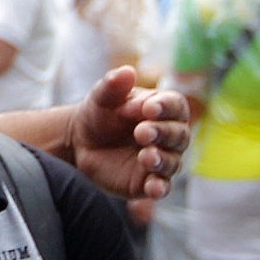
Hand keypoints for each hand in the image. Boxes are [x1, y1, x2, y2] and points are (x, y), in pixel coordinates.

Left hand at [68, 66, 188, 198]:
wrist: (80, 141)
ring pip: (172, 161)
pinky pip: (161, 187)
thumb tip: (127, 72)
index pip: (175, 106)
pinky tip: (152, 187)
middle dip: (162, 132)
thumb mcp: (101, 97)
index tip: (148, 108)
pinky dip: (159, 188)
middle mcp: (168, 135)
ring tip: (146, 155)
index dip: (165, 107)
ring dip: (161, 159)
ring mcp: (161, 159)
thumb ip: (113, 85)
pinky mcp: (148, 182)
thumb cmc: (99, 114)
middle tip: (141, 132)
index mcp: (162, 109)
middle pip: (178, 134)